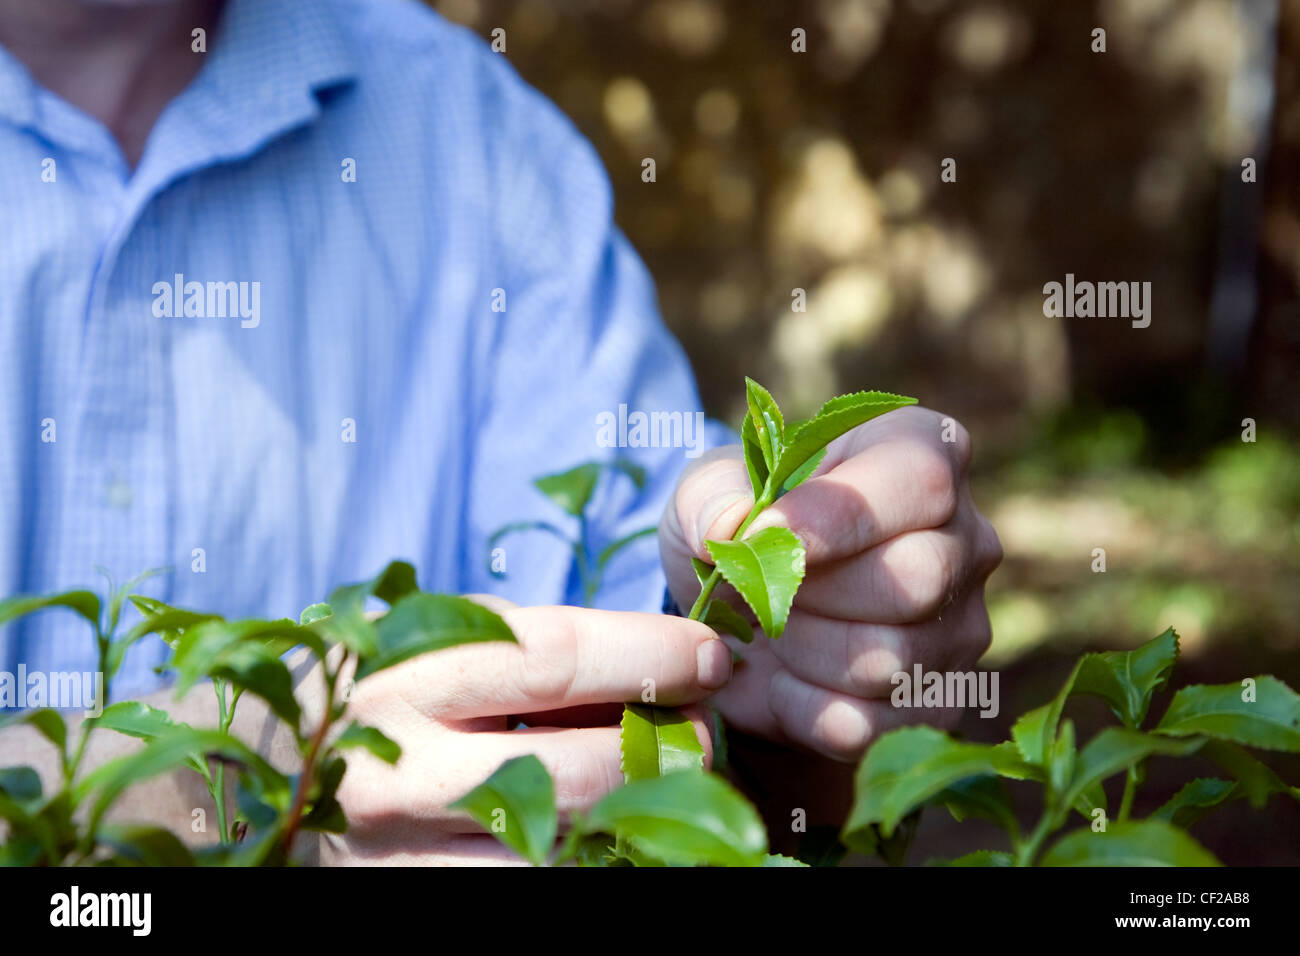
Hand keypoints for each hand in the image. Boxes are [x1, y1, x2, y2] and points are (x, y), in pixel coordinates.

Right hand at [314, 601, 727, 864]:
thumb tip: (671, 660)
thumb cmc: (405, 686)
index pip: (552, 661)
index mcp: (405, 681)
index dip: (649, 654)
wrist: (298, 774)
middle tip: (701, 725)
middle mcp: (400, 777)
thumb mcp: (450, 638)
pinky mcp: (428, 904)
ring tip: (661, 776)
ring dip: (646, 812)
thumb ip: (541, 643)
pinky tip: (614, 823)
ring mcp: (408, 862)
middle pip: (580, 771)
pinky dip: (602, 855)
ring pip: (576, 849)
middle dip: (667, 746)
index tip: (710, 654)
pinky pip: (551, 885)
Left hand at [660, 406, 1001, 763]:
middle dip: (812, 592)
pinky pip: (872, 725)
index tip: (761, 534)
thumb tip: (731, 525)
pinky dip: (805, 711)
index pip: (919, 480)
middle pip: (919, 576)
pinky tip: (783, 680)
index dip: (835, 515)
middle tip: (760, 587)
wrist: (741, 613)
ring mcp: (963, 627)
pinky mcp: (937, 702)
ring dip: (801, 651)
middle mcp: (967, 538)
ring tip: (772, 628)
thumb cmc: (741, 527)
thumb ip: (710, 494)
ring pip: (891, 658)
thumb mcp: (707, 491)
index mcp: (923, 453)